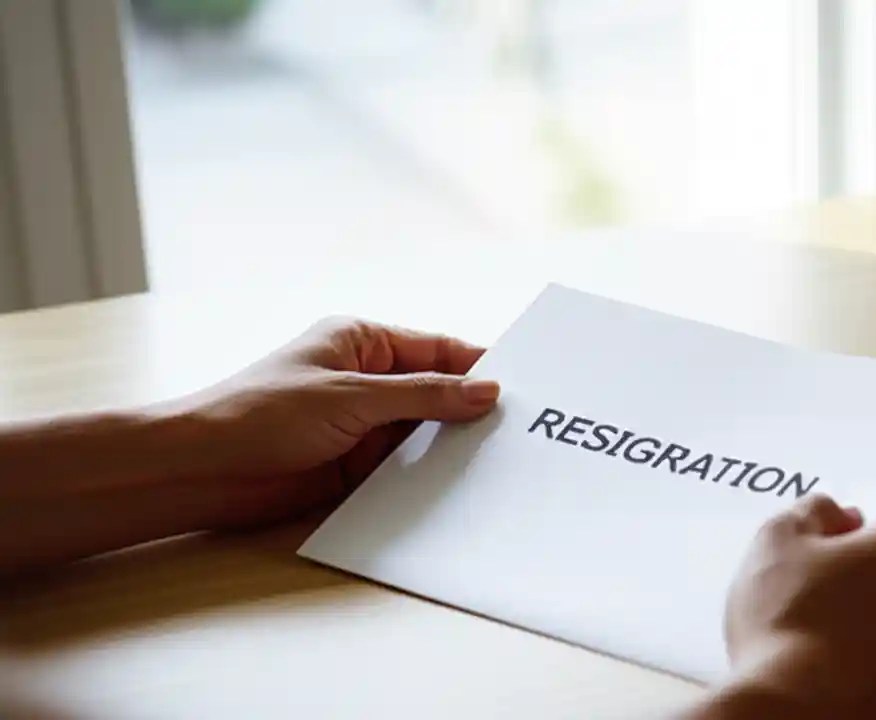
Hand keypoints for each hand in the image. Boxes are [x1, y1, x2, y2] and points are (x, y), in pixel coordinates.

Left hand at [163, 317, 499, 528]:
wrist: (200, 473)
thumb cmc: (261, 413)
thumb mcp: (352, 396)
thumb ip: (423, 395)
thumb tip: (487, 390)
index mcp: (363, 342)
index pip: (438, 349)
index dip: (481, 365)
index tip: (527, 384)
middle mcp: (368, 381)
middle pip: (437, 392)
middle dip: (472, 410)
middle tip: (524, 430)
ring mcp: (363, 425)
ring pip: (425, 434)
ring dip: (452, 447)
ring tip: (503, 461)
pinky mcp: (356, 468)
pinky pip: (406, 469)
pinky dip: (430, 477)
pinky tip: (462, 488)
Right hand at [691, 492, 875, 718]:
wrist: (794, 708)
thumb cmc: (788, 615)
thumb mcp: (779, 539)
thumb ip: (812, 511)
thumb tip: (836, 514)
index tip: (855, 512)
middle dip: (865, 557)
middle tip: (814, 564)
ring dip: (861, 605)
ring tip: (807, 615)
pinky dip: (856, 647)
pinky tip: (814, 653)